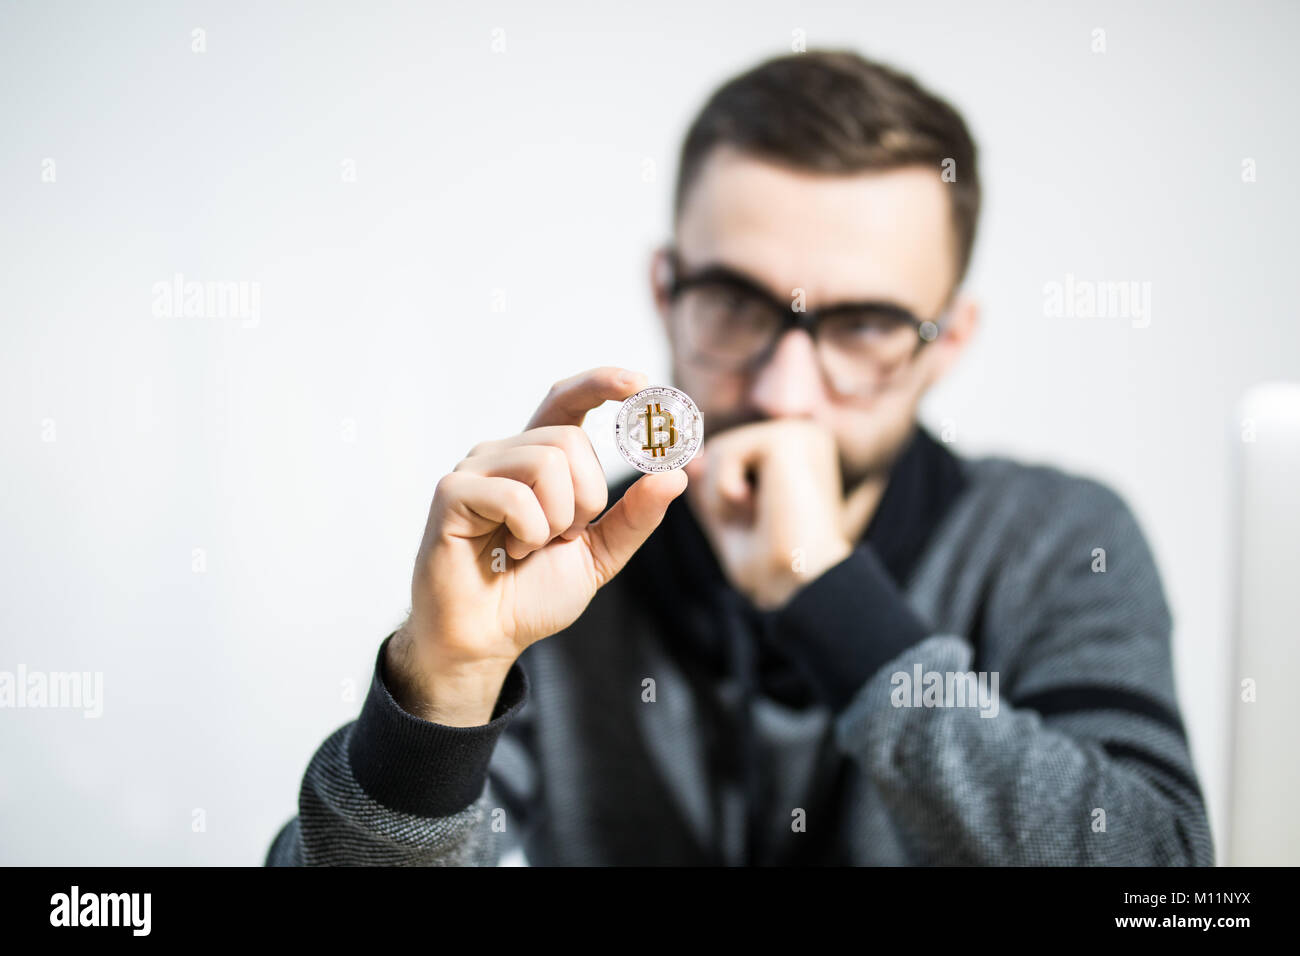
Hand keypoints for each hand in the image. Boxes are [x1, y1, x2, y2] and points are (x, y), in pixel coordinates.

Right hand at [389, 367, 687, 724]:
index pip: (568, 398)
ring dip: (557, 520)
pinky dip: (528, 534)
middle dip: (586, 499)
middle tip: (564, 537)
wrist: (485, 637)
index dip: (602, 382)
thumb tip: (676, 474)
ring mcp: (475, 468)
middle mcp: (505, 453)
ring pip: (546, 462)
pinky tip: (510, 553)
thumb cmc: (531, 592)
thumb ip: (636, 516)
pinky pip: (516, 495)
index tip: (643, 383)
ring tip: (531, 547)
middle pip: (571, 440)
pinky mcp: (452, 492)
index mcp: (539, 458)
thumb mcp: (600, 554)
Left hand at [683, 418, 851, 610]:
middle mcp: (804, 435)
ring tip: (764, 519)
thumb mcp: (730, 520)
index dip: (721, 498)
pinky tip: (759, 507)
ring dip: (721, 498)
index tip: (758, 527)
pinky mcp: (787, 439)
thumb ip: (710, 485)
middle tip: (763, 526)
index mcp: (799, 453)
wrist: (804, 586)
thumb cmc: (774, 567)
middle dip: (721, 497)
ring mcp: (799, 432)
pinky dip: (724, 491)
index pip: (731, 459)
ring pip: (718, 451)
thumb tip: (693, 457)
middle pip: (721, 451)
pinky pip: (723, 453)